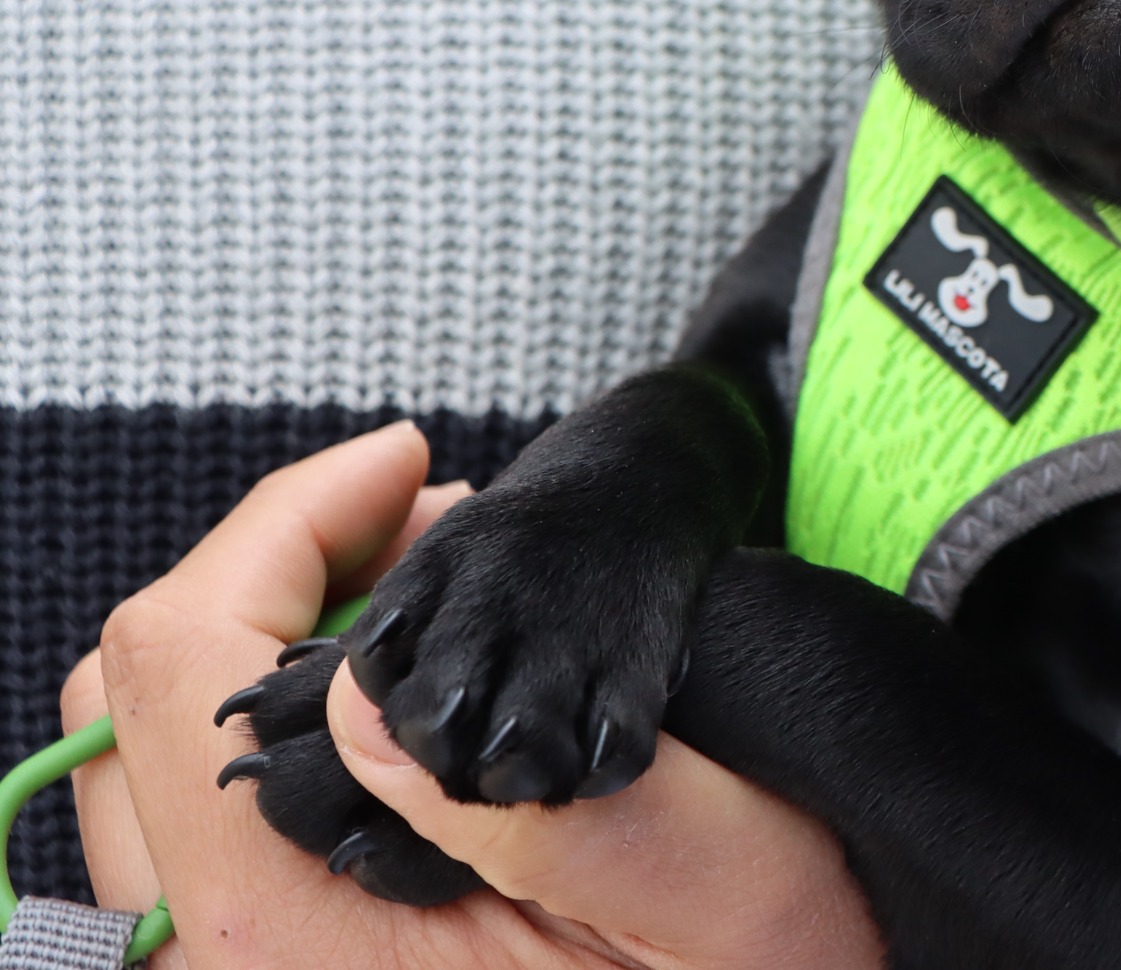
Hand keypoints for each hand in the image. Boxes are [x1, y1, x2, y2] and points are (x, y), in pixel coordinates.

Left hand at [63, 422, 884, 969]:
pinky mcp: (277, 965)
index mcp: (310, 955)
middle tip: (430, 519)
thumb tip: (364, 690)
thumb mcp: (720, 887)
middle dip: (281, 568)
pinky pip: (204, 804)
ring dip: (283, 636)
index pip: (183, 681)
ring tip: (443, 594)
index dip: (287, 530)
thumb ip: (539, 814)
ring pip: (154, 747)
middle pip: (134, 702)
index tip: (409, 466)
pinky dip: (288, 712)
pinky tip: (421, 685)